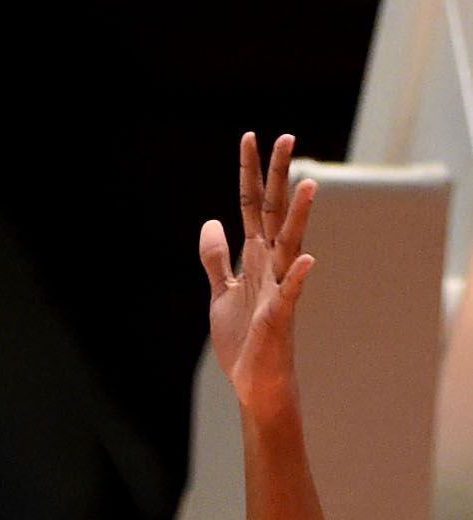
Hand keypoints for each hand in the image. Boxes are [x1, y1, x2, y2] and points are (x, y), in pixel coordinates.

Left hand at [199, 132, 314, 417]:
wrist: (254, 383)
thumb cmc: (243, 340)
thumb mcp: (220, 293)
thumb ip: (216, 259)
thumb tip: (211, 222)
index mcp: (255, 258)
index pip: (253, 206)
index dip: (250, 174)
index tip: (251, 138)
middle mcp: (271, 266)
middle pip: (274, 214)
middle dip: (278, 177)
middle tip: (286, 137)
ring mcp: (278, 289)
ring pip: (290, 245)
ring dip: (298, 217)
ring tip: (307, 184)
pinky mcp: (280, 318)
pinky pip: (292, 294)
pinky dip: (299, 278)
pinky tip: (307, 260)